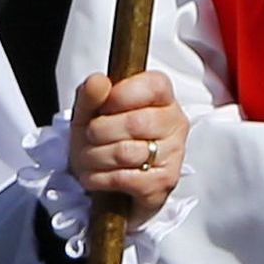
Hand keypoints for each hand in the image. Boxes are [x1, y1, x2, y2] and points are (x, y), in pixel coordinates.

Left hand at [69, 71, 188, 225]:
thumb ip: (90, 93)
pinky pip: (124, 178)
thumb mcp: (88, 110)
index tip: (103, 107)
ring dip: (94, 157)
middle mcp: (175, 124)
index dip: (119, 96)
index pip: (153, 86)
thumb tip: (98, 80)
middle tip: (90, 136)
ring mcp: (174, 154)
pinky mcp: (164, 182)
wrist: (101, 176)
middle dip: (98, 131)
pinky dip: (99, 178)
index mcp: (162, 97)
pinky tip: (98, 174)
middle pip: (135, 123)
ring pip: (126, 153)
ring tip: (90, 157)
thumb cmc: (100, 136)